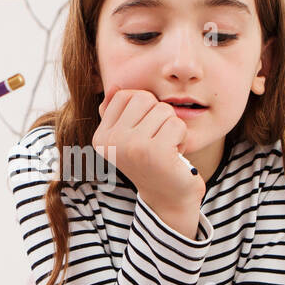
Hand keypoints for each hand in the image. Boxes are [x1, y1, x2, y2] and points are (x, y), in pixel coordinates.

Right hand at [93, 86, 203, 230]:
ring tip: (167, 149)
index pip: (125, 96)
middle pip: (144, 98)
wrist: (168, 199)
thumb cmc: (153, 163)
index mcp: (101, 137)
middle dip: (159, 116)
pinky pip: (177, 124)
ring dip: (173, 128)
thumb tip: (115, 86)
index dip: (144, 108)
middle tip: (159, 141)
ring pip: (164, 110)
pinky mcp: (155, 153)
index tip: (145, 133)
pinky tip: (175, 156)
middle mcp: (111, 142)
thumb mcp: (131, 137)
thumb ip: (119, 113)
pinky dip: (182, 138)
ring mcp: (131, 147)